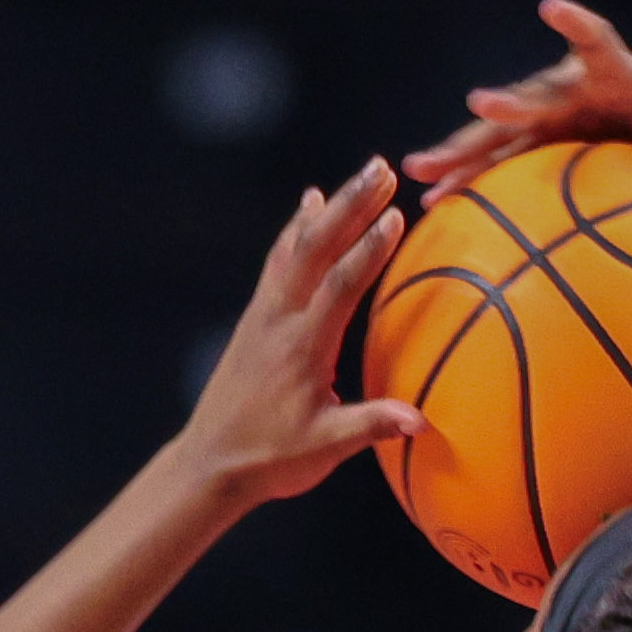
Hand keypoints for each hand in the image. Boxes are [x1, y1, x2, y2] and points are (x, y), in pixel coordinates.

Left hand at [167, 158, 422, 505]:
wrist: (210, 463)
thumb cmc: (270, 459)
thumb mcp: (325, 449)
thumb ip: (371, 426)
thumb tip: (422, 421)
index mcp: (302, 348)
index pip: (339, 288)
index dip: (368, 251)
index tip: (395, 215)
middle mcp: (279, 320)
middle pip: (315, 249)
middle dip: (350, 205)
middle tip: (381, 168)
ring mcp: (264, 315)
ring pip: (296, 246)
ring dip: (330, 207)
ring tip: (362, 174)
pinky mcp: (256, 317)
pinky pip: (280, 260)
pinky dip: (297, 227)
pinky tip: (309, 204)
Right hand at [403, 0, 631, 207]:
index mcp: (609, 74)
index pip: (595, 44)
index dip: (579, 26)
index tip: (555, 8)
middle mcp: (566, 92)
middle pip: (528, 98)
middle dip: (501, 106)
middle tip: (479, 103)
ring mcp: (543, 125)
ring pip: (496, 138)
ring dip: (460, 153)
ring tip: (421, 170)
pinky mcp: (531, 155)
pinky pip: (492, 170)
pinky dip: (465, 185)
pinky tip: (430, 207)